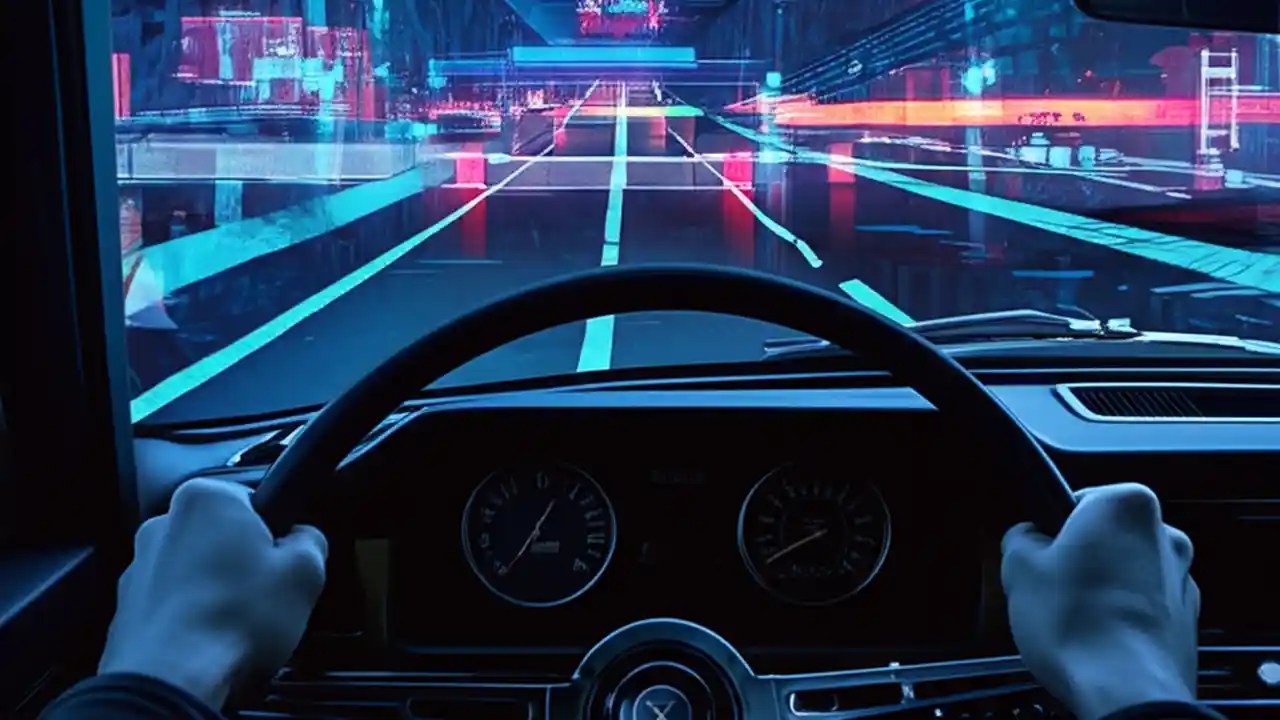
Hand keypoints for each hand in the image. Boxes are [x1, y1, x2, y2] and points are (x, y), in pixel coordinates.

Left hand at [99, 478, 326, 709]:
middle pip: (225, 537)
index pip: (258, 500)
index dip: (281, 536)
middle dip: (247, 564)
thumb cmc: (234, 621)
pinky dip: (195, 619)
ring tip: (240, 626)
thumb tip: (304, 539)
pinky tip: (213, 641)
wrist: (172, 681)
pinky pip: (176, 605)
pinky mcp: (128, 607)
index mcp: (207, 498)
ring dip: (220, 592)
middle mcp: (163, 524)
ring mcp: (140, 567)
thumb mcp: (306, 572)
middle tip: (270, 597)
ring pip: (199, 572)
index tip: (287, 564)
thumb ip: (311, 540)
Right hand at [1001, 483, 1198, 719]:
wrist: (1126, 692)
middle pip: (1104, 536)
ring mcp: (1182, 578)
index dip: (1049, 531)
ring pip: (1126, 572)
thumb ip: (1020, 538)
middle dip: (1079, 559)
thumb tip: (1027, 539)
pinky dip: (1122, 617)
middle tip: (1050, 589)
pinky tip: (1097, 639)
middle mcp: (1164, 534)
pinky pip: (1143, 607)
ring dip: (1101, 589)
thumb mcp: (1018, 568)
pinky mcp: (1187, 620)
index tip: (1038, 557)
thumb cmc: (1076, 624)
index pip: (1074, 500)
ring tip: (1073, 621)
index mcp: (1125, 504)